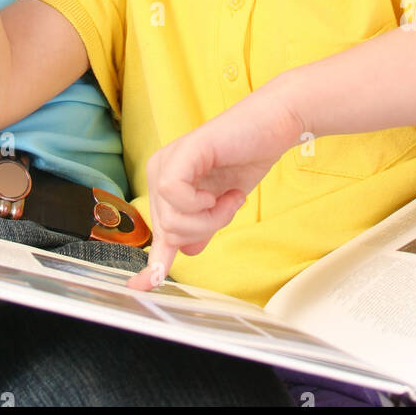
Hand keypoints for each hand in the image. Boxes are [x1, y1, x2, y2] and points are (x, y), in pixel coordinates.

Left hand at [127, 88, 302, 290]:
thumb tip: (186, 254)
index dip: (152, 263)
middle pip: (169, 232)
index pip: (157, 231)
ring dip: (211, 219)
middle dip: (205, 230)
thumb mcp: (221, 206)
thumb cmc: (248, 160)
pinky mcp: (182, 153)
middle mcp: (159, 172)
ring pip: (173, 221)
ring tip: (230, 197)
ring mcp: (167, 162)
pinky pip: (176, 196)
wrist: (273, 127)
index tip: (143, 287)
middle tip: (228, 207)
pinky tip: (222, 190)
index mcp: (166, 184)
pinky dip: (204, 203)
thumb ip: (201, 227)